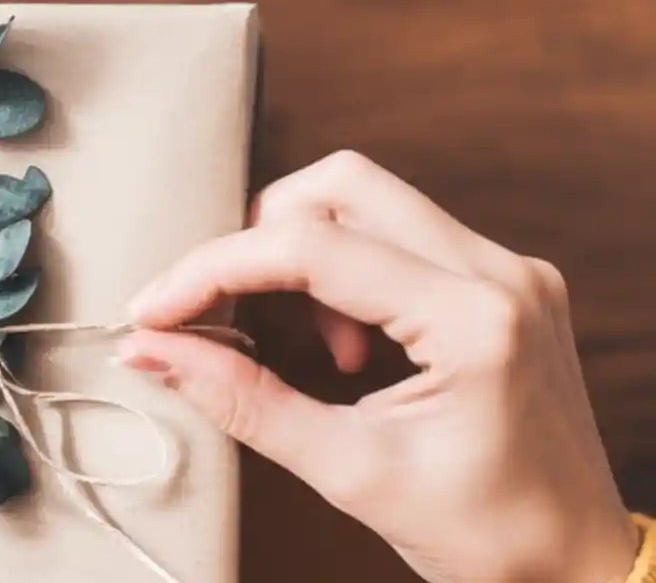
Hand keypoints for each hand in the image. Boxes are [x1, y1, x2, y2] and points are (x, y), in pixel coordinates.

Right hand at [121, 151, 636, 582]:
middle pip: (343, 185)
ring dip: (303, 256)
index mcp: (474, 320)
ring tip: (299, 345)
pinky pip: (400, 236)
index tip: (155, 311)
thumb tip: (153, 351)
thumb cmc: (487, 536)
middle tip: (218, 308)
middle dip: (259, 237)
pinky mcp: (500, 280)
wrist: (576, 565)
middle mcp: (499, 272)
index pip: (312, 248)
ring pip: (370, 201)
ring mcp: (507, 269)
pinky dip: (344, 273)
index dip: (213, 270)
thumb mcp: (350, 472)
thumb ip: (243, 401)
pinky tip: (345, 345)